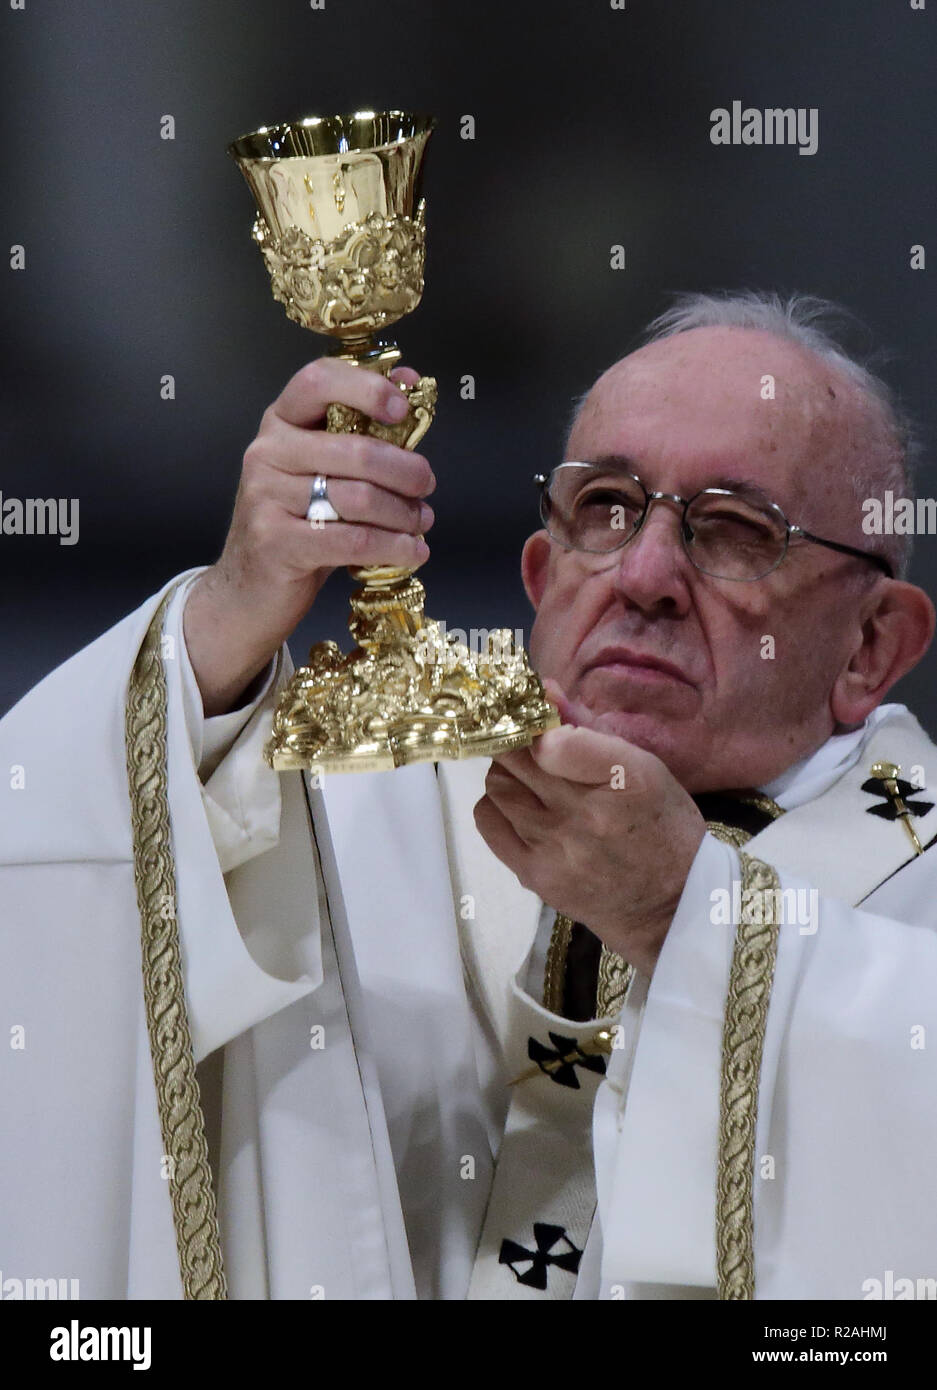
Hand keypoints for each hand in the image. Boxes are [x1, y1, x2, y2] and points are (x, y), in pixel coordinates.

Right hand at [184, 357, 435, 714]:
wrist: (247, 591)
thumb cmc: (295, 526)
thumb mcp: (319, 474)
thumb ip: (357, 434)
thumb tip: (407, 382)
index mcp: (280, 423)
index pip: (319, 380)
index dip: (367, 387)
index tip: (403, 409)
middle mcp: (267, 452)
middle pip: (355, 449)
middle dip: (406, 470)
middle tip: (426, 486)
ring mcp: (266, 497)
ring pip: (359, 497)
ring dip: (403, 513)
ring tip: (421, 523)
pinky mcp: (276, 542)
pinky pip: (352, 539)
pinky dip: (393, 546)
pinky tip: (412, 551)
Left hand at [473, 693, 705, 975]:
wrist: (669, 908)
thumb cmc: (662, 826)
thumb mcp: (645, 767)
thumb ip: (590, 727)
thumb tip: (544, 689)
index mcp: (627, 778)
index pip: (553, 739)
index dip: (538, 724)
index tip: (543, 725)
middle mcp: (588, 813)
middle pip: (515, 756)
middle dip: (516, 741)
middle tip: (528, 745)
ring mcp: (557, 846)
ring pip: (497, 784)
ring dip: (508, 773)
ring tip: (531, 781)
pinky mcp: (535, 874)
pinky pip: (488, 819)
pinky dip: (496, 804)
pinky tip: (520, 808)